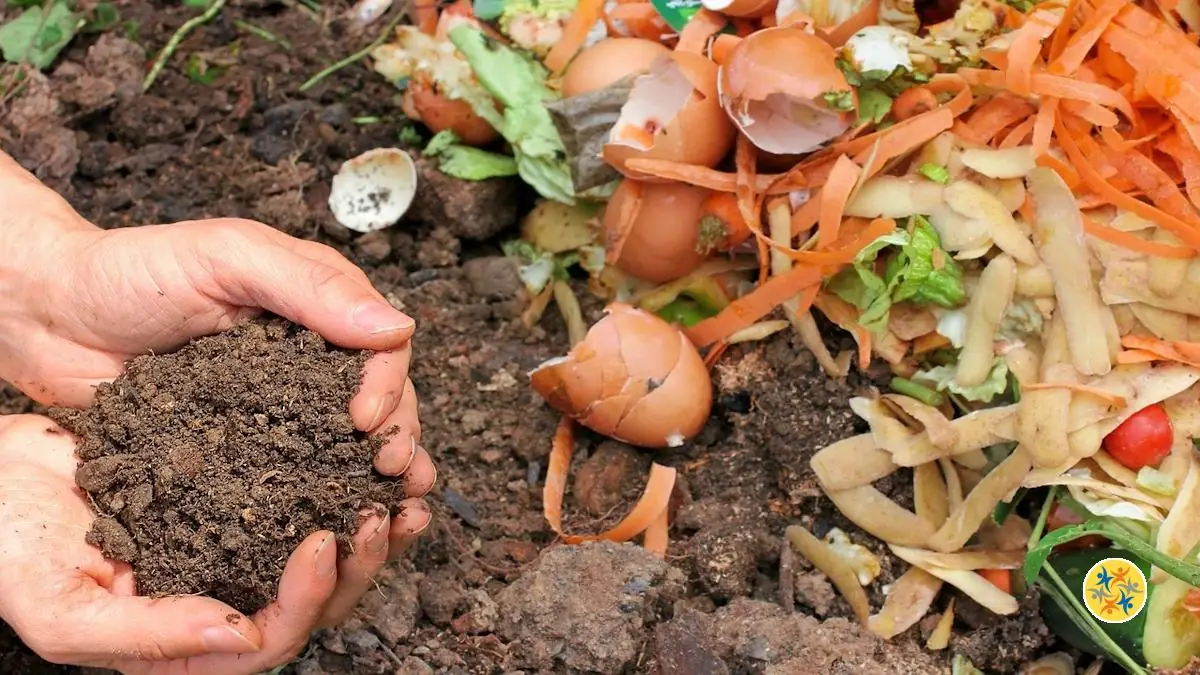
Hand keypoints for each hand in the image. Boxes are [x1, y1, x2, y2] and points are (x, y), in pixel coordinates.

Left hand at [0, 204, 432, 484]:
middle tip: (392, 474)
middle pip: (380, 401)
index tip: (367, 422)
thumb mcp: (226, 257)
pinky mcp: (243, 447)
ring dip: (376, 478)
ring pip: (346, 444)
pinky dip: (322, 500)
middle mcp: (309, 358)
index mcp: (318, 305)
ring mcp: (278, 407)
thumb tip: (398, 327)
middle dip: (398, 438)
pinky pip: (292, 475)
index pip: (382, 348)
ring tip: (392, 511)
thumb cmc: (131, 272)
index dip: (388, 387)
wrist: (49, 318)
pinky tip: (338, 526)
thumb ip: (309, 287)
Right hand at [0, 414, 428, 673]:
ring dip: (368, 528)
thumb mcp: (62, 611)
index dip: (305, 600)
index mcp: (185, 646)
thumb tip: (244, 638)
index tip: (321, 542)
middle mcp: (219, 603)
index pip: (268, 642)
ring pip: (321, 556)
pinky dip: (339, 481)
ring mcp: (232, 551)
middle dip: (358, 565)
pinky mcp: (239, 500)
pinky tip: (364, 455)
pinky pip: (302, 498)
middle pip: (312, 604)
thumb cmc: (10, 549)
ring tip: (402, 489)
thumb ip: (148, 635)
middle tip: (385, 513)